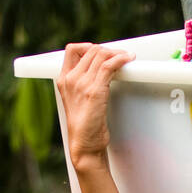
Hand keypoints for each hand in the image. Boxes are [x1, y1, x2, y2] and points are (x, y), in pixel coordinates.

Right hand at [55, 43, 135, 170]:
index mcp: (63, 80)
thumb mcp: (79, 101)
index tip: (101, 53)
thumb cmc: (85, 127)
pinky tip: (127, 60)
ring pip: (101, 55)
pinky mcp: (95, 90)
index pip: (72, 50)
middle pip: (90, 50)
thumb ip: (85, 84)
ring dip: (117, 54)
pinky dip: (120, 59)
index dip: (88, 47)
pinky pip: (108, 66)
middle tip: (120, 57)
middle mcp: (70, 79)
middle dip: (108, 50)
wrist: (84, 145)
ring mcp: (81, 84)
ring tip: (127, 58)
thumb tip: (102, 72)